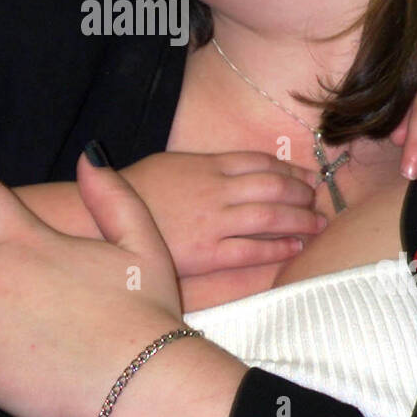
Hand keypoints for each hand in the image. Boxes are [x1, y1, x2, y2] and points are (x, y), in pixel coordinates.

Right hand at [122, 151, 324, 275]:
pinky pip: (252, 251)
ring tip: (318, 224)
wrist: (98, 219)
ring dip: (300, 220)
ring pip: (270, 217)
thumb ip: (205, 165)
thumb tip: (234, 167)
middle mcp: (215, 190)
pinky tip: (296, 248)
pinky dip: (278, 248)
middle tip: (318, 201)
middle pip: (272, 187)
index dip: (289, 170)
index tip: (307, 177)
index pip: (260, 163)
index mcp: (206, 164)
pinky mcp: (206, 253)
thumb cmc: (132, 192)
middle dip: (301, 194)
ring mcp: (213, 221)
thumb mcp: (171, 164)